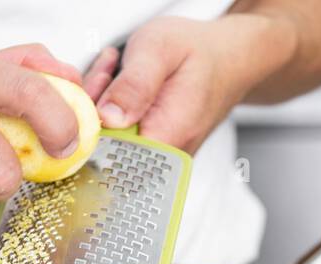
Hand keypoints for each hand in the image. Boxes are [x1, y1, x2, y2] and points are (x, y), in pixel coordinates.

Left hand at [83, 15, 295, 154]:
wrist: (227, 60)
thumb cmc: (197, 52)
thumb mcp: (160, 50)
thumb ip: (134, 84)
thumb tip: (108, 118)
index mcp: (167, 137)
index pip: (109, 151)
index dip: (93, 119)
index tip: (103, 83)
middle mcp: (165, 156)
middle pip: (106, 148)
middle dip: (95, 108)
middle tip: (110, 71)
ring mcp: (159, 157)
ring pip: (109, 142)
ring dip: (103, 105)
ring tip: (120, 73)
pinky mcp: (153, 151)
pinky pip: (119, 138)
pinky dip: (113, 110)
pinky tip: (124, 88)